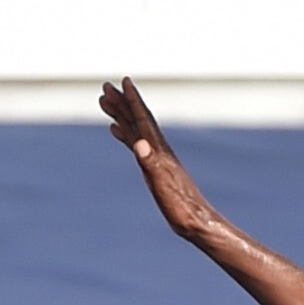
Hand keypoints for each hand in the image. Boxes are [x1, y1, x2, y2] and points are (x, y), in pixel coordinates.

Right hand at [99, 77, 216, 240]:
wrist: (197, 223)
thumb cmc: (181, 208)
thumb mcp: (163, 187)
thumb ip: (151, 165)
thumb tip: (139, 143)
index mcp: (159, 153)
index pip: (144, 121)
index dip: (133, 101)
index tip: (124, 81)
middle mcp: (159, 152)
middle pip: (138, 121)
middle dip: (123, 103)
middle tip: (106, 86)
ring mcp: (158, 160)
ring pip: (136, 131)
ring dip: (122, 115)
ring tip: (106, 103)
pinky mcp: (157, 170)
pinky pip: (138, 146)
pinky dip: (127, 135)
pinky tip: (119, 131)